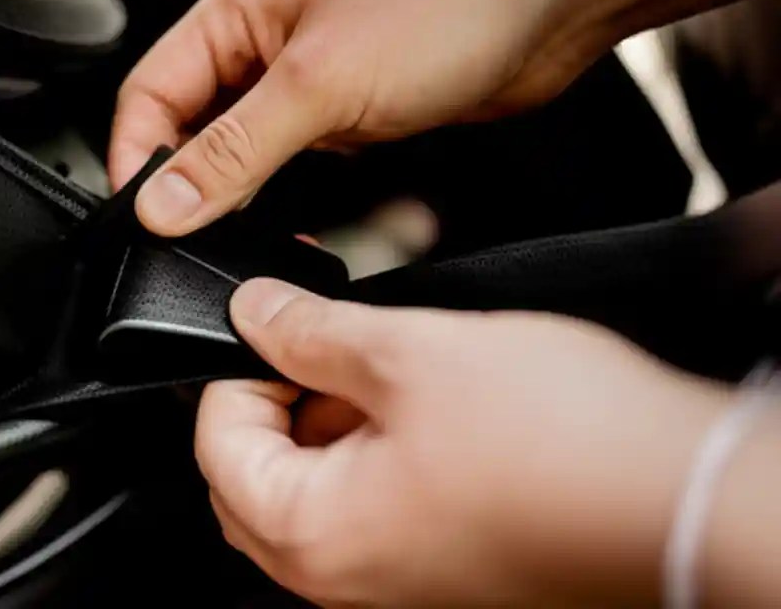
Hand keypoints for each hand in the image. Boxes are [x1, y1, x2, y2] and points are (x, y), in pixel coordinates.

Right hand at [109, 0, 611, 236]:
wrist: (551, 0)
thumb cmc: (443, 0)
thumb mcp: (318, 86)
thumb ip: (234, 152)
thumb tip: (163, 203)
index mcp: (233, 15)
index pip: (147, 95)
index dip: (136, 161)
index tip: (144, 222)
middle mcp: (260, 47)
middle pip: (187, 128)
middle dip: (182, 185)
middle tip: (187, 243)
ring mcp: (304, 83)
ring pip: (237, 153)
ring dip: (232, 198)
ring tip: (235, 242)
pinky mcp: (345, 115)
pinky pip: (287, 165)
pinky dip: (278, 202)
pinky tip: (285, 230)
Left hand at [196, 278, 732, 607]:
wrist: (681, 499)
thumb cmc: (558, 444)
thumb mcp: (410, 353)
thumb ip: (311, 333)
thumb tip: (254, 312)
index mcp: (310, 534)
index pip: (215, 444)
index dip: (235, 371)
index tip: (274, 330)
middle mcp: (341, 577)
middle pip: (252, 478)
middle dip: (275, 402)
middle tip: (320, 348)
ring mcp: (390, 581)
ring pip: (310, 494)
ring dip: (325, 425)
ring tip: (387, 370)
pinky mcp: (436, 569)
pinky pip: (366, 512)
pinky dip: (370, 454)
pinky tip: (423, 407)